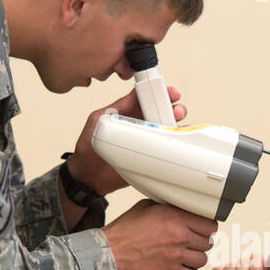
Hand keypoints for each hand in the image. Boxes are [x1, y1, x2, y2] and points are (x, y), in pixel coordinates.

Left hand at [70, 86, 187, 195]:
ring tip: (178, 124)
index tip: (168, 92)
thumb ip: (115, 108)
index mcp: (128, 113)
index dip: (159, 93)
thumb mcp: (98, 121)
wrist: (88, 177)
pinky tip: (181, 142)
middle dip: (173, 107)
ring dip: (177, 125)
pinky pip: (167, 149)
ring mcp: (147, 141)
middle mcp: (140, 125)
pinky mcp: (150, 157)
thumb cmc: (88, 149)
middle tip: (176, 109)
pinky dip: (177, 145)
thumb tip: (131, 96)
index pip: (147, 99)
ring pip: (167, 129)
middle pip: (162, 112)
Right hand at [103, 199, 216, 269]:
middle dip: (201, 244)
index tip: (202, 231)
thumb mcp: (146, 207)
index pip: (209, 224)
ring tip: (186, 258)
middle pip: (208, 242)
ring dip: (196, 260)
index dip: (207, 229)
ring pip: (202, 260)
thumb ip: (167, 207)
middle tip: (191, 245)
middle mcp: (179, 235)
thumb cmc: (124, 231)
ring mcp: (176, 255)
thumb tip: (180, 207)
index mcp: (176, 217)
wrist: (110, 251)